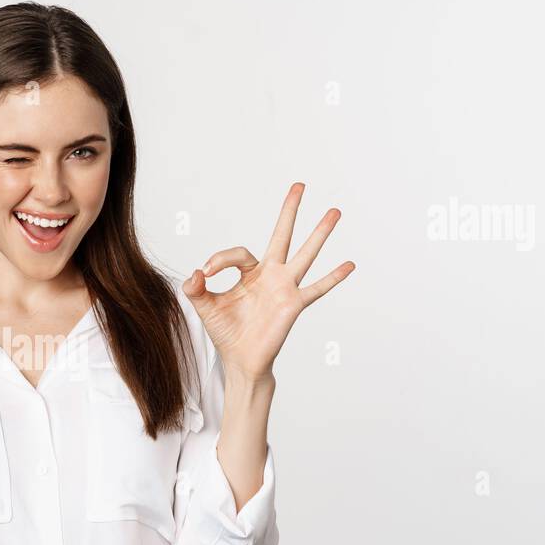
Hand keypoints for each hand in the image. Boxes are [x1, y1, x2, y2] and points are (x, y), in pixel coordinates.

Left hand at [183, 183, 353, 381]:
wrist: (240, 359)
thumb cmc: (226, 332)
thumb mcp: (205, 307)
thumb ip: (195, 289)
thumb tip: (196, 273)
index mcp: (249, 272)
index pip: (238, 254)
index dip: (220, 260)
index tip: (206, 273)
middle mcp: (270, 274)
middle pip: (282, 235)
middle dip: (290, 211)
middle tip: (299, 185)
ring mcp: (285, 287)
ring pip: (305, 254)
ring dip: (320, 233)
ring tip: (335, 211)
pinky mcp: (293, 304)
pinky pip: (316, 289)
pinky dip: (333, 277)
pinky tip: (349, 264)